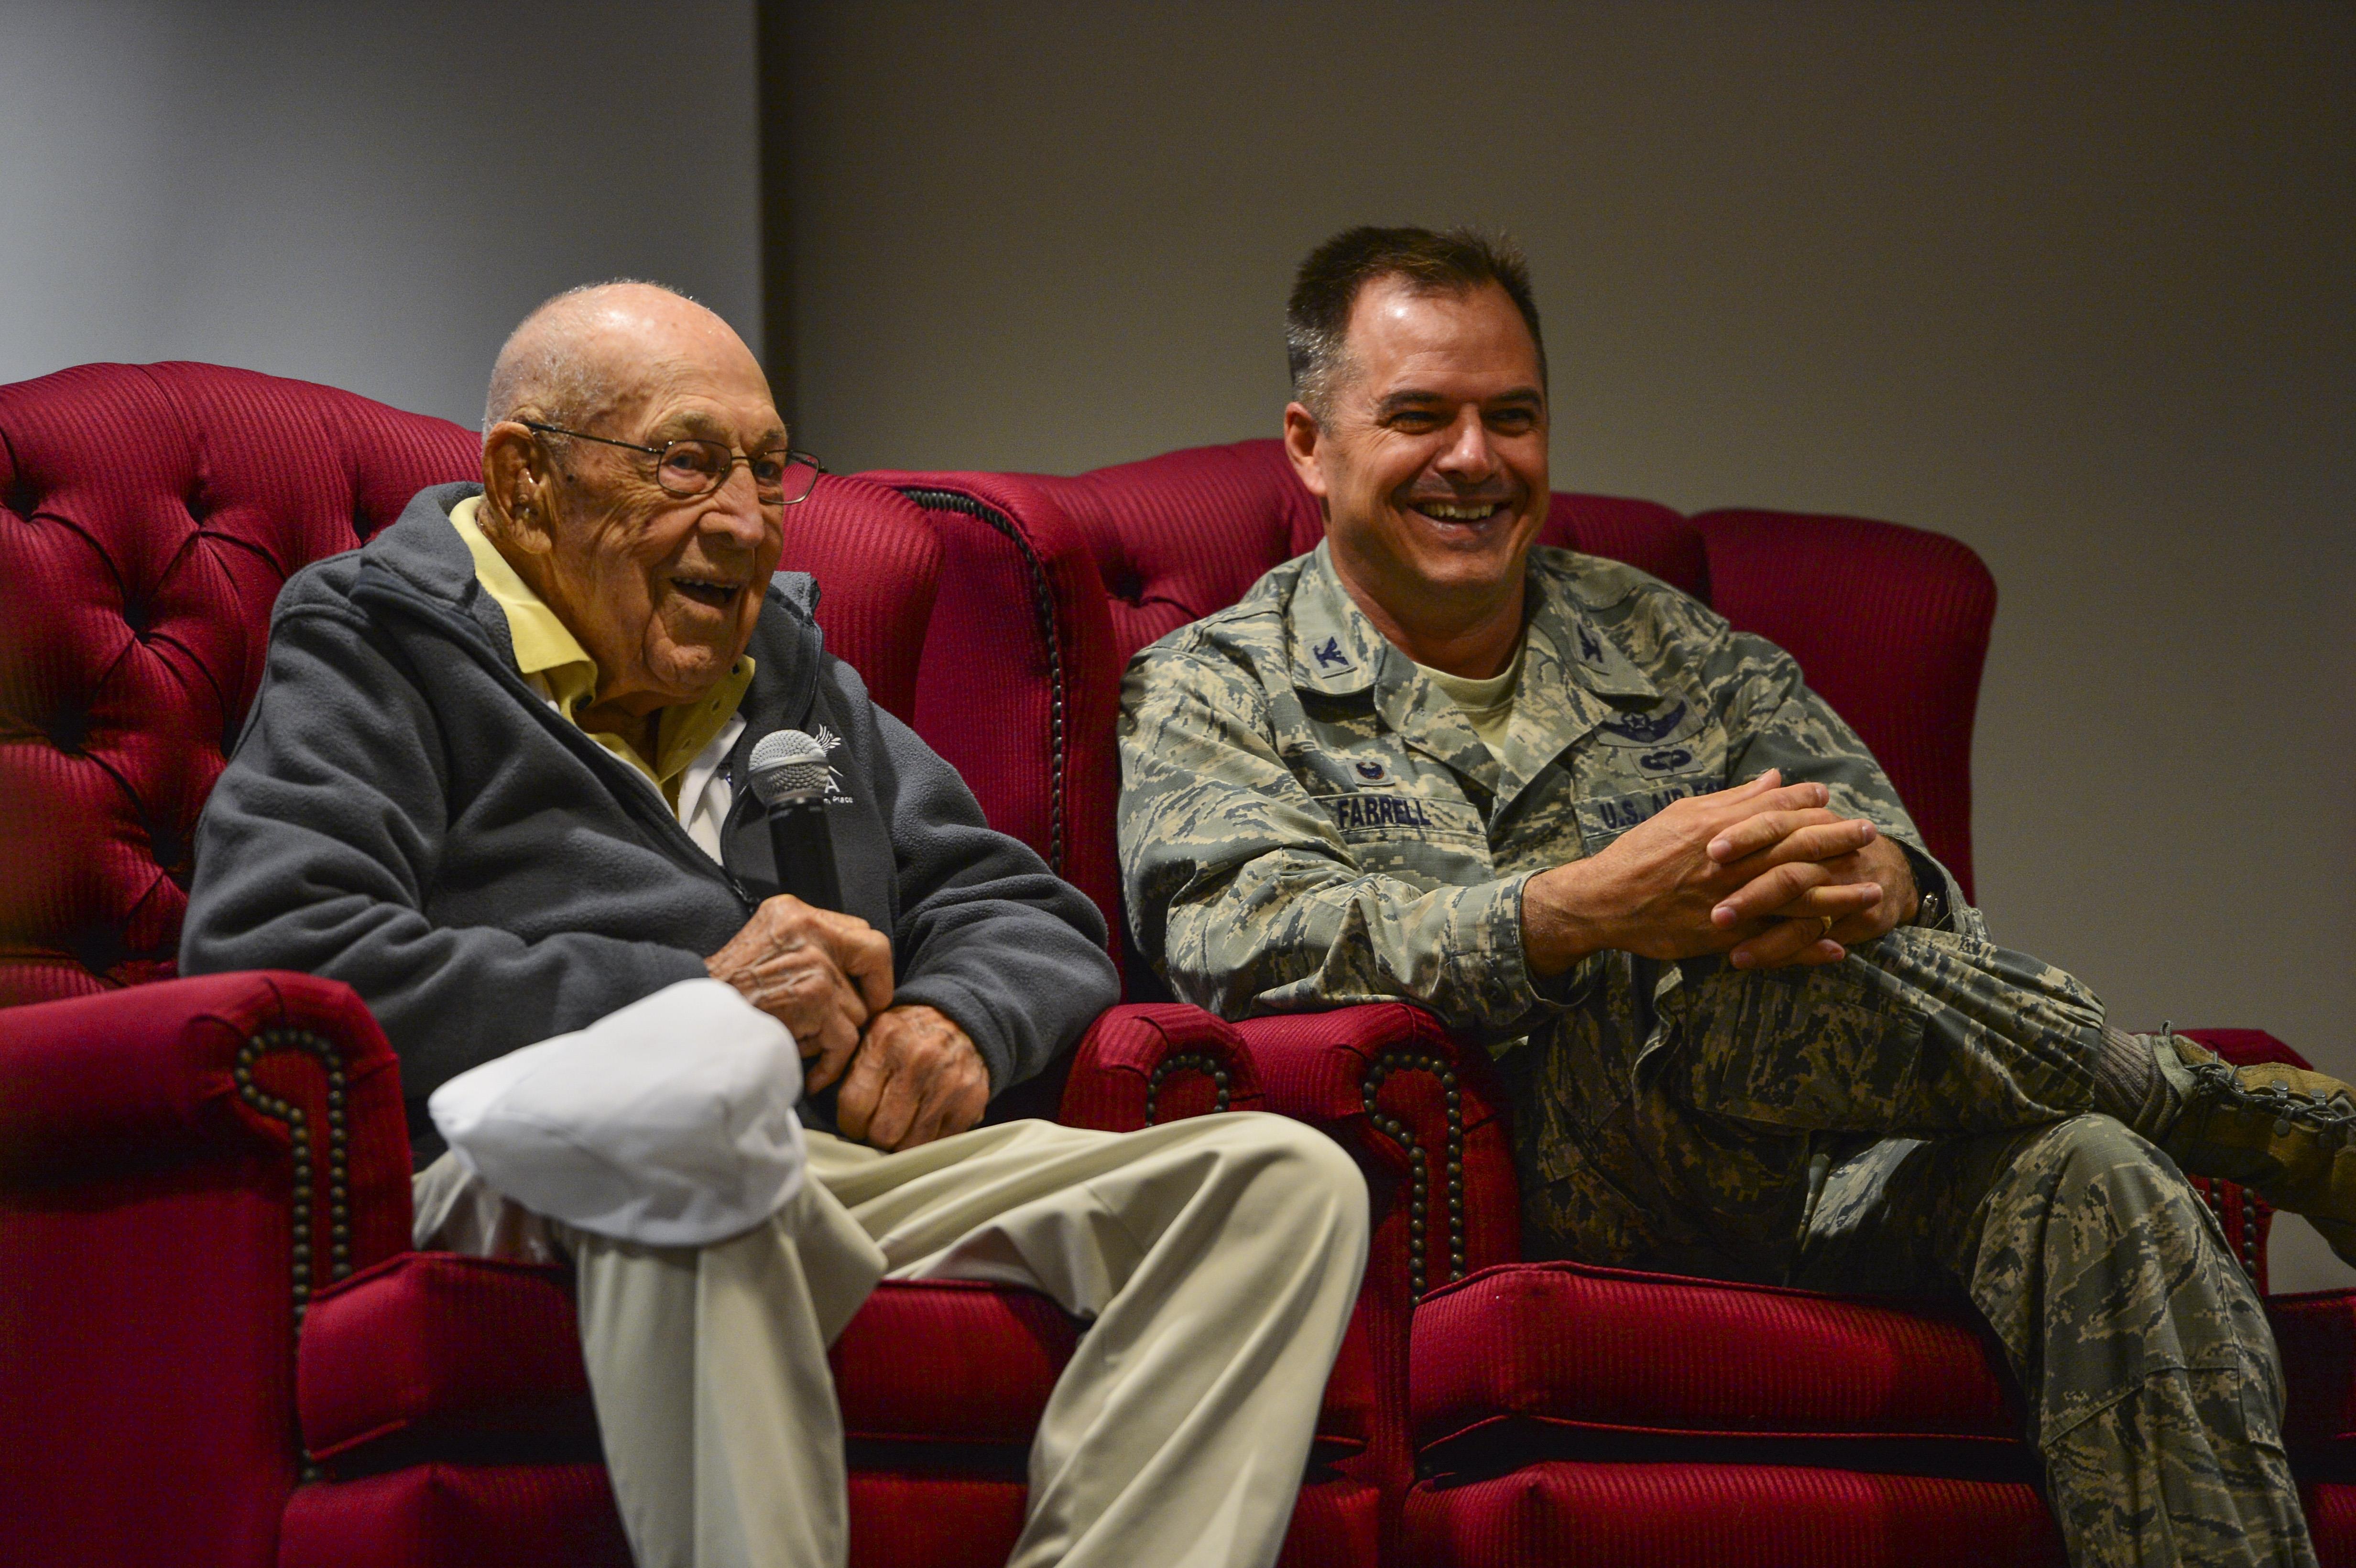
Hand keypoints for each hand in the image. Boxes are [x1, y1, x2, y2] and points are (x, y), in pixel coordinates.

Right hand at [705, 896, 893, 1085]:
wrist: (694, 1021)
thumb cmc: (722, 995)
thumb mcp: (760, 947)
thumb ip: (802, 948)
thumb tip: (848, 969)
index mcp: (793, 912)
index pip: (859, 929)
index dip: (865, 963)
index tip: (861, 986)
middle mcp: (808, 929)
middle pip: (875, 955)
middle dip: (870, 992)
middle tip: (852, 1018)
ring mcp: (815, 963)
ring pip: (859, 1006)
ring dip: (835, 1032)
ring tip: (801, 1042)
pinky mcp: (816, 998)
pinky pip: (846, 1039)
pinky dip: (831, 1064)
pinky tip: (814, 1075)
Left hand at [834, 1004, 990, 1151]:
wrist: (961, 1019)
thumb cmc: (906, 1033)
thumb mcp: (873, 1033)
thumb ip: (850, 1064)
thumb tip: (817, 1094)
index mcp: (886, 1041)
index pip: (855, 1105)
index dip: (850, 1124)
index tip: (854, 1124)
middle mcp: (919, 1061)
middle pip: (883, 1132)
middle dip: (875, 1137)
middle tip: (877, 1128)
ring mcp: (948, 1082)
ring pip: (911, 1144)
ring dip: (901, 1143)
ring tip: (900, 1128)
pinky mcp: (971, 1100)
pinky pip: (940, 1142)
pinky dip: (929, 1140)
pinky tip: (924, 1123)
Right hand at [1521, 770, 1883, 973]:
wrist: (1604, 901)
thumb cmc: (1640, 853)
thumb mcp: (1682, 814)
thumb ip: (1732, 801)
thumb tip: (1772, 780)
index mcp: (1719, 828)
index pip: (1775, 809)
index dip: (1807, 802)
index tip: (1830, 799)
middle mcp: (1730, 862)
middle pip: (1796, 848)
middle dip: (1837, 840)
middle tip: (1869, 833)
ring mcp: (1731, 900)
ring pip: (1796, 896)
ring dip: (1839, 894)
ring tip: (1873, 890)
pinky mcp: (1725, 936)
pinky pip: (1776, 942)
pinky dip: (1809, 946)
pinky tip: (1837, 946)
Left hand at [1702, 806, 1919, 967]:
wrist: (1892, 877)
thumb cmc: (1834, 846)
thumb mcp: (1812, 819)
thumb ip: (1782, 803)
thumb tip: (1769, 776)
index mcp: (1812, 824)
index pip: (1777, 825)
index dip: (1745, 836)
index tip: (1711, 851)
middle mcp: (1829, 856)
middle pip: (1790, 874)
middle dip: (1752, 896)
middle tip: (1715, 915)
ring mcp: (1845, 891)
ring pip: (1804, 914)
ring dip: (1767, 938)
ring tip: (1732, 955)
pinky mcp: (1856, 921)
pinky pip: (1815, 941)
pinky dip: (1785, 954)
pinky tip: (1753, 962)